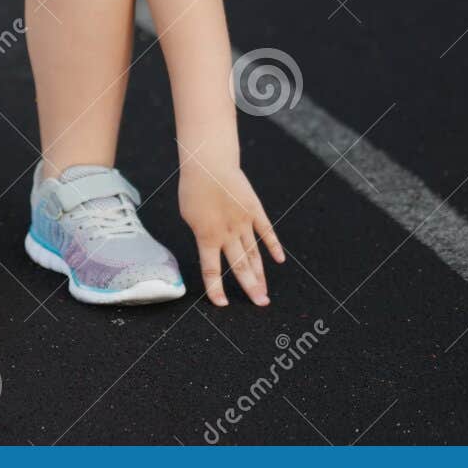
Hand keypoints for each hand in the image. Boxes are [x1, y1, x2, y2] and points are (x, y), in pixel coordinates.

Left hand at [178, 160, 284, 306]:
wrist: (208, 163)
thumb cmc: (193, 187)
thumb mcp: (188, 215)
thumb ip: (202, 233)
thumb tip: (212, 245)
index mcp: (206, 236)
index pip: (211, 270)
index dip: (216, 289)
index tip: (222, 303)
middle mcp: (227, 233)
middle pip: (240, 266)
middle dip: (250, 287)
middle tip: (260, 304)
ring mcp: (243, 222)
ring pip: (254, 254)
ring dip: (260, 274)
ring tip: (265, 291)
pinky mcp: (254, 210)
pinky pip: (266, 232)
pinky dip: (273, 246)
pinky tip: (279, 260)